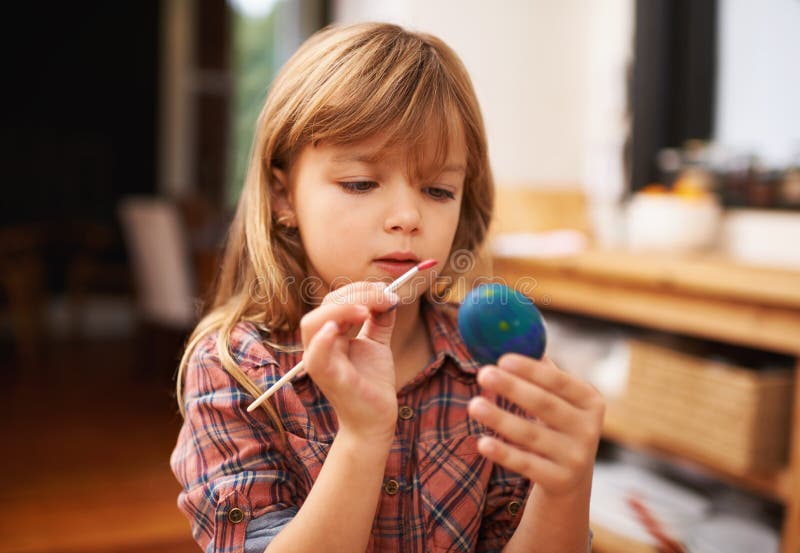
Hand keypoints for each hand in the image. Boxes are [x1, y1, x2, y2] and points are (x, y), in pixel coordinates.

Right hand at [300, 282, 399, 440]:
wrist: (376, 419)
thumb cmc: (372, 383)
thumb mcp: (378, 343)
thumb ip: (380, 319)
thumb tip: (390, 295)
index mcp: (329, 335)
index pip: (335, 301)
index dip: (360, 290)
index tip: (388, 291)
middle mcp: (319, 346)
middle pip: (325, 307)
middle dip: (356, 295)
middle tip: (386, 297)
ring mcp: (320, 362)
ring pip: (314, 324)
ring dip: (342, 309)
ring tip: (368, 310)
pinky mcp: (329, 378)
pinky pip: (316, 357)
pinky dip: (322, 340)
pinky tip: (337, 328)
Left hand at [467, 354, 604, 496]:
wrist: (571, 479)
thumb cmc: (558, 426)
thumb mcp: (560, 402)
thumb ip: (543, 373)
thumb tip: (515, 336)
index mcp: (590, 402)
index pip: (559, 382)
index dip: (531, 370)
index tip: (502, 358)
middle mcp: (589, 430)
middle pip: (545, 406)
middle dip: (512, 389)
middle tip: (483, 374)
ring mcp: (576, 458)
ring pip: (531, 436)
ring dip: (500, 419)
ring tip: (473, 405)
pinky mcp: (559, 481)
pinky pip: (526, 465)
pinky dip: (504, 453)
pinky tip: (482, 442)